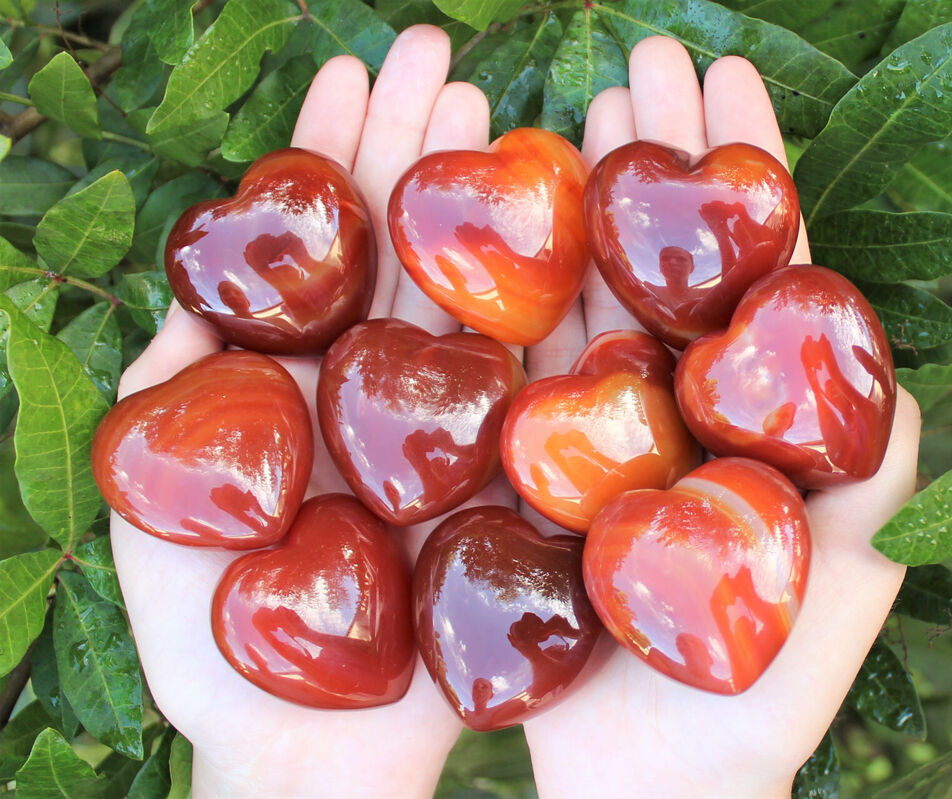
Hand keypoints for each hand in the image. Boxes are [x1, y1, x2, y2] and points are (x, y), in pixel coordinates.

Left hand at [110, 26, 509, 798]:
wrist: (312, 763)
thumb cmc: (218, 653)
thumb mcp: (160, 509)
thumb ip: (174, 388)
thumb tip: (193, 280)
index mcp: (303, 388)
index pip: (321, 247)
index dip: (335, 156)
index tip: (360, 71)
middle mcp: (385, 398)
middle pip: (406, 255)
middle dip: (420, 151)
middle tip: (445, 61)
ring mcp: (456, 435)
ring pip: (480, 300)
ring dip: (494, 208)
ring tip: (512, 114)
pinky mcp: (514, 487)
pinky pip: (544, 389)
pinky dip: (562, 312)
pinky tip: (581, 234)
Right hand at [520, 37, 920, 798]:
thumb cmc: (741, 718)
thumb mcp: (832, 600)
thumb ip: (870, 486)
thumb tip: (899, 362)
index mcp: (739, 427)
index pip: (746, 275)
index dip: (738, 178)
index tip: (721, 81)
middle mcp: (658, 416)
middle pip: (659, 265)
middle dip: (655, 159)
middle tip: (637, 60)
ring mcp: (581, 439)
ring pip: (578, 298)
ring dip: (574, 200)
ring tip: (566, 108)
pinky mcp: (510, 476)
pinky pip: (505, 372)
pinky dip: (499, 293)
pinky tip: (488, 216)